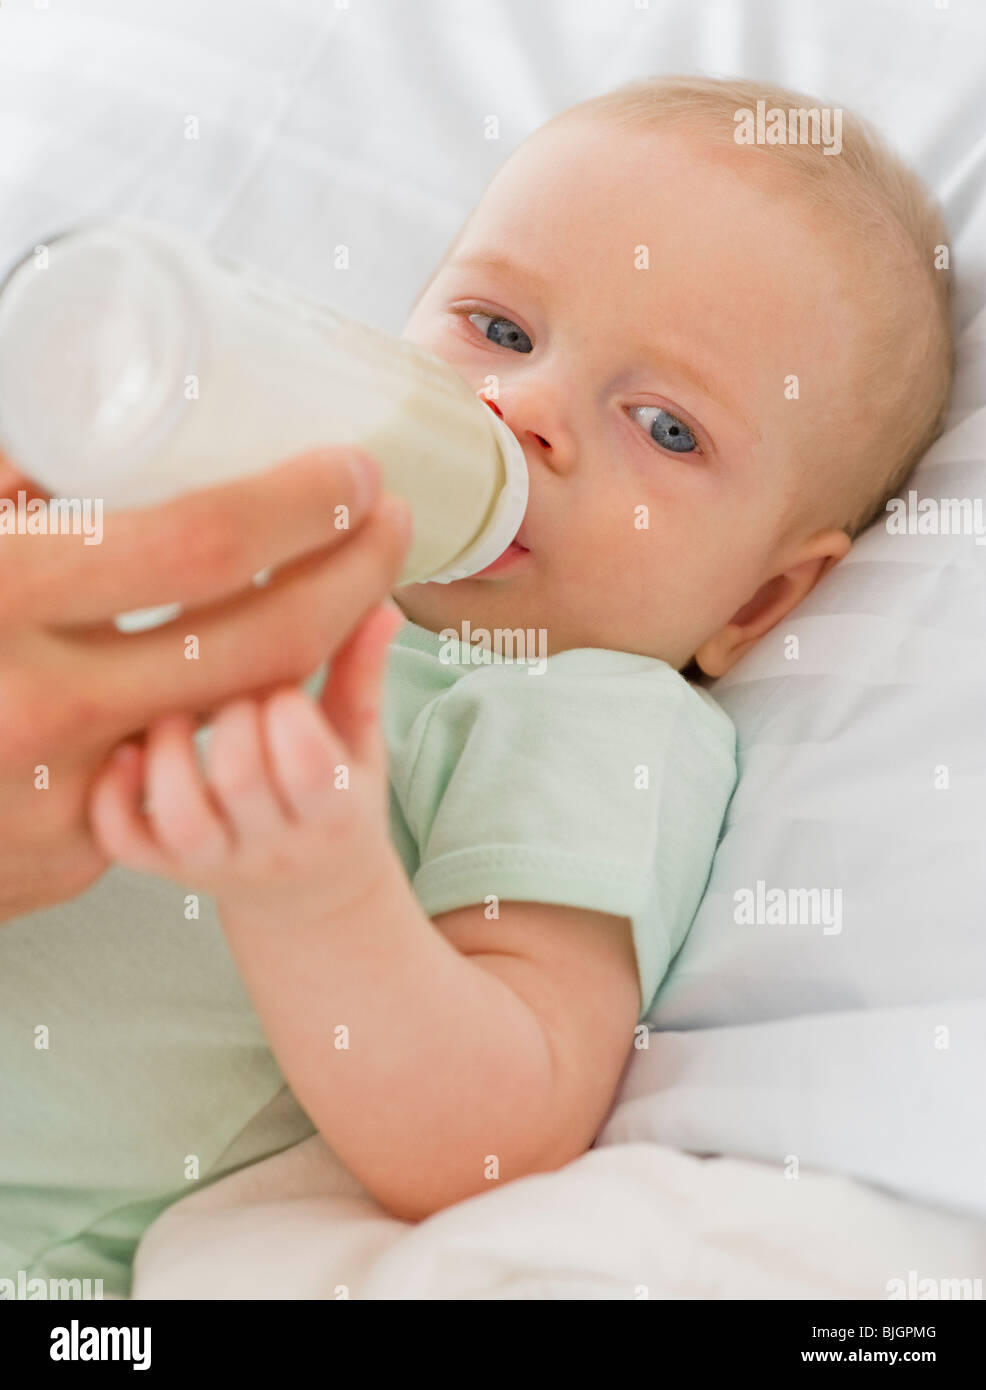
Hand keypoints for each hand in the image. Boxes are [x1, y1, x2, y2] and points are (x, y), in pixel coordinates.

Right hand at [0, 445, 409, 922]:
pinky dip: (222, 716)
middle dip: (354, 576)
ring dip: (313, 651)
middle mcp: (38, 708)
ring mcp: (62, 799)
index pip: (197, 547)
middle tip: (392, 525)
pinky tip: (248, 670)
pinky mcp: (75, 854)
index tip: (354, 471)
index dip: (298, 506)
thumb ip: (3, 484)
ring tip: (347, 584)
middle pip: (261, 645)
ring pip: (240, 719)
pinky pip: (179, 771)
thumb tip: (80, 437)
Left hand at [88, 599, 405, 924]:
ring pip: (179, 819)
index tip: (284, 689)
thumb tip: (382, 602)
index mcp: (335, 815)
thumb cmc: (336, 801)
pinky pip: (123, 842)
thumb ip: (362, 675)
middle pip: (240, 780)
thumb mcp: (362, 746)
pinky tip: (124, 748)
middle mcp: (276, 849)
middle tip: (233, 696)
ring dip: (169, 754)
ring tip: (175, 716)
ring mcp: (216, 865)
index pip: (309, 768)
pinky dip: (112, 794)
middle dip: (231, 718)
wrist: (310, 900)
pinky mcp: (164, 870)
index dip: (288, 714)